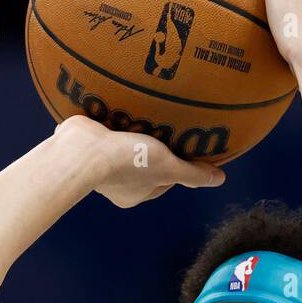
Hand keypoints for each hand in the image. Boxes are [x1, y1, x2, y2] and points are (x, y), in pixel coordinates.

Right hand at [53, 115, 224, 208]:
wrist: (82, 150)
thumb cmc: (129, 161)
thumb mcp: (169, 167)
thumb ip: (193, 174)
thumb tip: (219, 179)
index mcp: (135, 194)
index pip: (163, 179)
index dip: (174, 164)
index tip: (181, 147)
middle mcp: (116, 184)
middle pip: (143, 164)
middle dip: (153, 148)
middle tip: (163, 126)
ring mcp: (98, 165)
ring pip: (121, 148)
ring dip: (131, 134)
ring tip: (143, 114)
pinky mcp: (84, 147)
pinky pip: (103, 133)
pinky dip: (111, 122)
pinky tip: (119, 107)